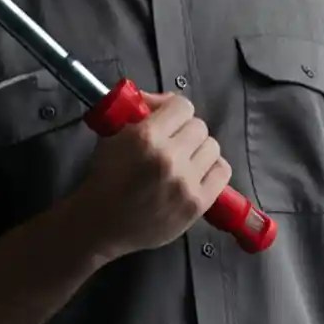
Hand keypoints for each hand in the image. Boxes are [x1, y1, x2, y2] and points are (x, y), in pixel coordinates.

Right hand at [71, 92, 231, 261]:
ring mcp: (185, 182)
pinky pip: (222, 172)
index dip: (174, 111)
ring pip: (212, 147)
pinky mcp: (197, 203)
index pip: (182, 106)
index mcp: (146, 137)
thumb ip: (139, 112)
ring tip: (184, 160)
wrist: (100, 225)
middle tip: (173, 142)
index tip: (166, 120)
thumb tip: (162, 99)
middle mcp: (169, 157)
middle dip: (185, 131)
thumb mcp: (113, 136)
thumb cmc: (104, 178)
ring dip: (198, 150)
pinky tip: (197, 173)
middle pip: (199, 126)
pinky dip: (212, 170)